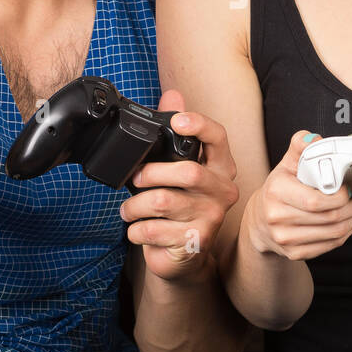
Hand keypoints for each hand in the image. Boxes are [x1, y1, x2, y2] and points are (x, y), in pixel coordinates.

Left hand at [118, 91, 239, 281]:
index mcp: (220, 166)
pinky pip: (154, 230)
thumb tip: (172, 95)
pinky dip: (135, 230)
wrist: (184, 256)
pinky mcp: (196, 243)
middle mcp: (223, 190)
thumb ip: (174, 133)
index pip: (218, 137)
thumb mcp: (175, 168)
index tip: (177, 121)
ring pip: (164, 202)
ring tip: (128, 209)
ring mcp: (212, 217)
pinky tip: (137, 229)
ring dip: (134, 206)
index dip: (199, 125)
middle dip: (151, 174)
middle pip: (188, 173)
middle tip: (134, 179)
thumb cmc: (179, 205)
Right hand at [246, 130, 351, 263]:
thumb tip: (313, 138)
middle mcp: (277, 217)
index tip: (348, 188)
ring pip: (333, 233)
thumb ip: (300, 147)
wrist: (260, 221)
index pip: (315, 200)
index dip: (339, 196)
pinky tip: (344, 224)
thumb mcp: (286, 165)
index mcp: (276, 191)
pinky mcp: (294, 253)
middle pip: (329, 218)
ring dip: (351, 221)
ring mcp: (285, 238)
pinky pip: (329, 245)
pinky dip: (343, 235)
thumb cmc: (278, 190)